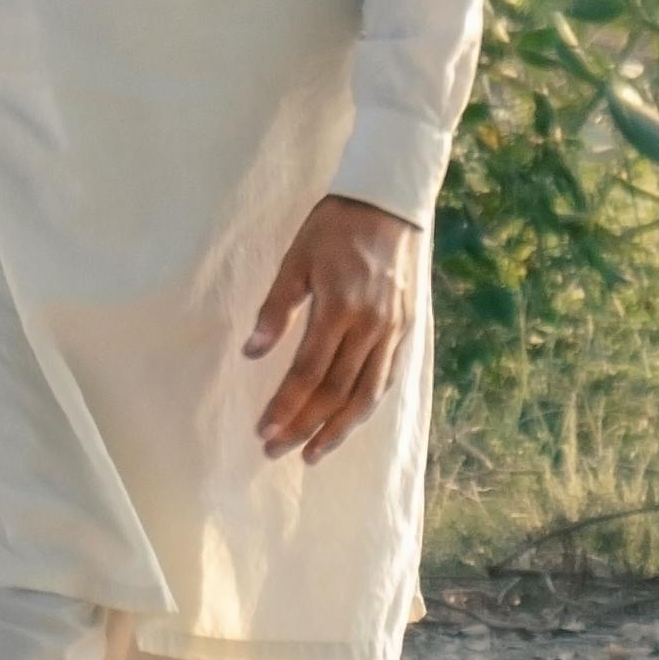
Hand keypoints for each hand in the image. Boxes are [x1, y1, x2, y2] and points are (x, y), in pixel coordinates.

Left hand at [246, 194, 415, 460]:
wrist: (387, 206)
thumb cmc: (332, 230)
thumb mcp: (295, 261)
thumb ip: (276, 310)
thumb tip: (251, 353)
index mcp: (339, 309)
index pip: (308, 372)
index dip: (286, 406)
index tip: (264, 430)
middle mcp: (371, 326)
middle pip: (337, 391)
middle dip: (305, 426)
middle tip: (276, 452)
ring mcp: (393, 330)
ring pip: (367, 393)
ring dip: (339, 427)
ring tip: (312, 453)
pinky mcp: (407, 329)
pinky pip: (386, 377)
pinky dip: (366, 405)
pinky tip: (348, 422)